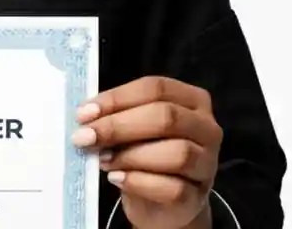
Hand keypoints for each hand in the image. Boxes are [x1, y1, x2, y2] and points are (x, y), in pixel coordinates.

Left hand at [73, 76, 221, 228]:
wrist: (163, 204)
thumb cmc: (146, 155)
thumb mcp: (133, 129)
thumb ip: (116, 117)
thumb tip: (86, 118)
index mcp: (191, 99)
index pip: (155, 88)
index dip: (117, 98)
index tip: (84, 113)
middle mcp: (207, 128)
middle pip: (166, 117)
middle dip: (119, 126)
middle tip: (85, 137)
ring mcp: (207, 164)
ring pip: (177, 152)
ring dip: (130, 156)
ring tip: (102, 160)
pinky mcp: (198, 196)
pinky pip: (173, 188)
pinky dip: (139, 182)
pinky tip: (117, 178)